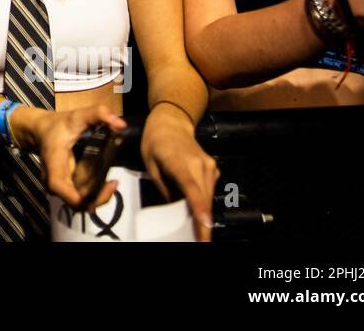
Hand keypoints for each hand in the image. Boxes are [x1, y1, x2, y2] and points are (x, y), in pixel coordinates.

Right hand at [9, 103, 127, 209]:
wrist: (40, 130)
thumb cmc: (57, 125)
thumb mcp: (77, 115)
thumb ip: (98, 113)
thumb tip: (120, 124)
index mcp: (54, 166)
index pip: (65, 191)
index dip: (87, 195)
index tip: (107, 182)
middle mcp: (54, 182)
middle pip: (77, 204)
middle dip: (98, 198)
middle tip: (113, 182)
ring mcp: (59, 187)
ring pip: (80, 204)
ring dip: (98, 197)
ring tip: (111, 182)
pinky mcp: (64, 187)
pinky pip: (80, 198)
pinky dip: (94, 193)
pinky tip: (104, 182)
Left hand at [140, 105, 218, 240]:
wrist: (171, 122)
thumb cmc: (155, 143)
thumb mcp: (151, 165)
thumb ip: (164, 187)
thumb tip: (174, 209)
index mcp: (178, 161)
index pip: (190, 187)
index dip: (198, 206)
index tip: (205, 224)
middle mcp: (198, 163)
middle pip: (203, 197)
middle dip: (203, 221)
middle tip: (201, 240)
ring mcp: (208, 165)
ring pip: (208, 196)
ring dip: (204, 213)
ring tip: (199, 232)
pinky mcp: (213, 167)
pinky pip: (209, 189)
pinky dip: (203, 200)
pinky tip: (196, 207)